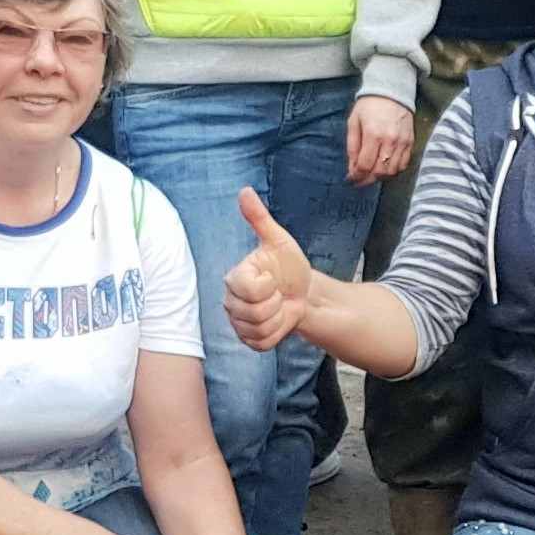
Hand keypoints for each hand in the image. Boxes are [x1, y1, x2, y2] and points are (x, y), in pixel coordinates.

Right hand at [221, 189, 315, 350]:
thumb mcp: (279, 241)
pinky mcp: (248, 339)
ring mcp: (238, 322)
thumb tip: (245, 191)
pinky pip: (262, 343)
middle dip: (275, 304)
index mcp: (235, 277)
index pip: (249, 289)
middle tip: (279, 294)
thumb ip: (259, 218)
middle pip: (252, 313)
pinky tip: (278, 320)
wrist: (303, 292)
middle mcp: (230, 301)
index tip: (273, 278)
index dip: (268, 286)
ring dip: (277, 319)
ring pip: (257, 329)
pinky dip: (276, 334)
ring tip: (279, 306)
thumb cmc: (288, 265)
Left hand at [345, 95, 415, 181]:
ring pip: (392, 171)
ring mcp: (402, 142)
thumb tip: (352, 168)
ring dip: (380, 176)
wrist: (391, 92)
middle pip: (379, 172)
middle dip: (367, 180)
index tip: (351, 179)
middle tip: (359, 180)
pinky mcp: (410, 142)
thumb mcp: (354, 122)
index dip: (356, 176)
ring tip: (371, 173)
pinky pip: (404, 164)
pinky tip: (385, 167)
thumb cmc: (369, 106)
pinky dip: (394, 170)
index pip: (365, 165)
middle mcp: (390, 141)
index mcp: (373, 135)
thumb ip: (352, 147)